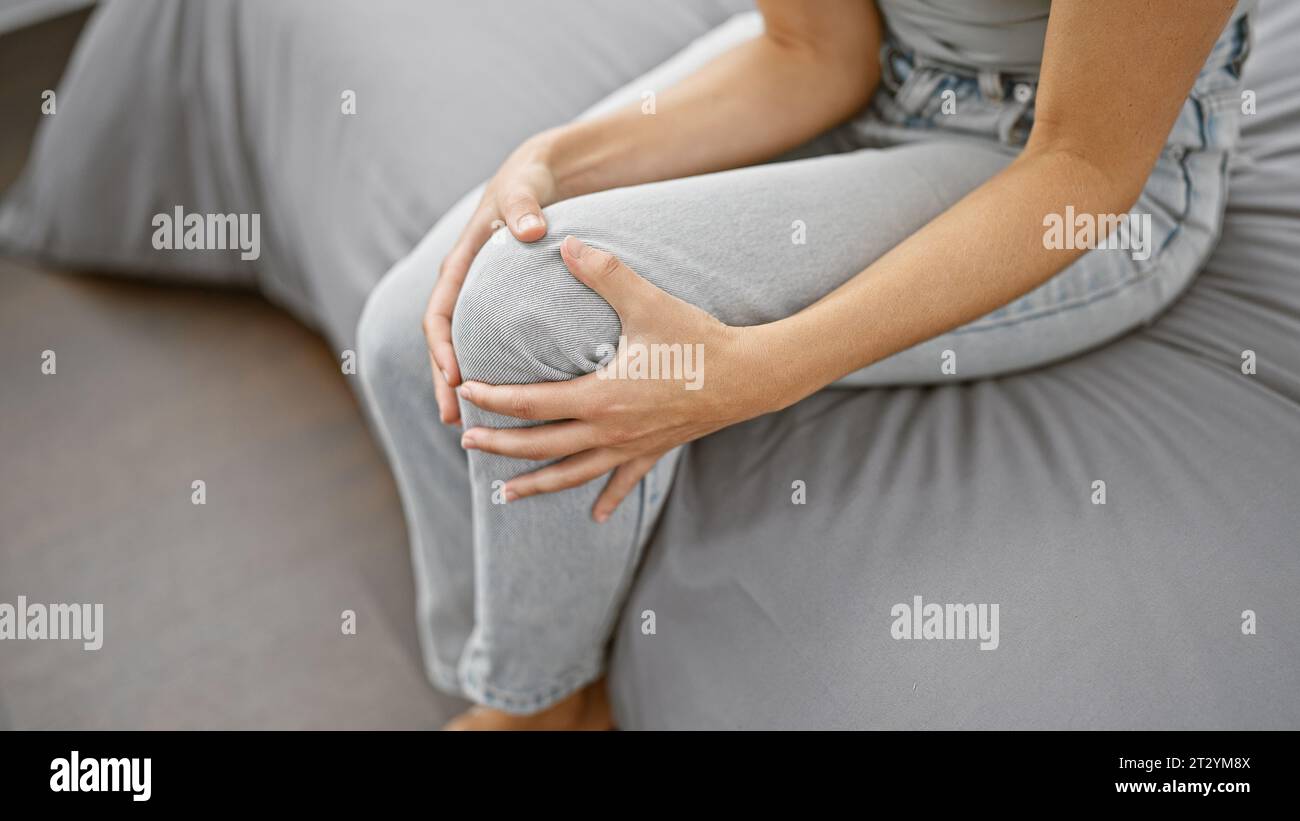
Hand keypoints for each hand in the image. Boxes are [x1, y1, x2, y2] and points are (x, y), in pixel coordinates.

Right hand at [423, 135, 560, 424]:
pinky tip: (501, 401)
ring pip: (458, 348)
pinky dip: (483, 371)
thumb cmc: (528, 183)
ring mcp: (476, 298)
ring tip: (466, 424)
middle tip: (453, 418)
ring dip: (459, 386)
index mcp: (460, 264)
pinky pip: (482, 343)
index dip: (442, 347)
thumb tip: (529, 229)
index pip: (439, 313)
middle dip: (444, 381)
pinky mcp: (493, 305)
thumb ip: (523, 206)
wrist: (535, 178)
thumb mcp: (524, 189)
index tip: (453, 375)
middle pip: (442, 343)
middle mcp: (461, 286)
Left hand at [456, 236, 781, 520]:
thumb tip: (566, 243)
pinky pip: (624, 481)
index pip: (531, 403)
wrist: (749, 377)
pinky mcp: (654, 451)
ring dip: (537, 484)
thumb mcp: (648, 302)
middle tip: (466, 441)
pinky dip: (608, 499)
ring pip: (573, 474)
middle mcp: (609, 430)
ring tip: (505, 494)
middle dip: (500, 446)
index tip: (467, 391)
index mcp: (600, 396)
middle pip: (541, 447)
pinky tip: (595, 515)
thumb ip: (605, 272)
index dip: (494, 399)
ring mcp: (631, 447)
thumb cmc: (698, 339)